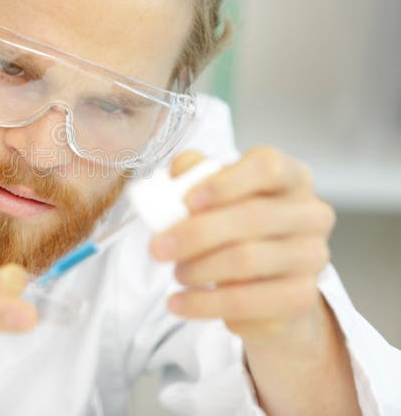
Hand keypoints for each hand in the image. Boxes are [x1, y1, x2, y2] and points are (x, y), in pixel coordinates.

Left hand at [149, 147, 335, 342]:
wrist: (266, 284)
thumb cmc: (236, 227)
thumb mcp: (216, 194)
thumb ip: (195, 173)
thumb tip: (180, 169)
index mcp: (292, 178)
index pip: (268, 166)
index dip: (224, 182)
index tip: (186, 202)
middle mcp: (312, 214)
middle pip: (252, 216)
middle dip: (195, 234)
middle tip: (157, 248)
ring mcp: (312, 257)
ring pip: (247, 260)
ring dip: (198, 268)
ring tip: (175, 273)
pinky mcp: (302, 297)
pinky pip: (246, 301)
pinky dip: (203, 303)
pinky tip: (178, 302)